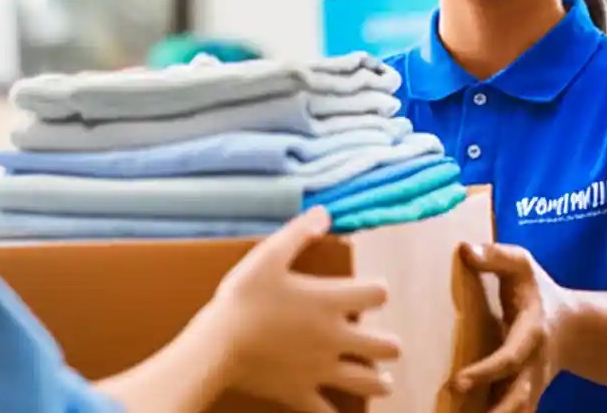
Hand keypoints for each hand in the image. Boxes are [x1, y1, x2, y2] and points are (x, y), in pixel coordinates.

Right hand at [204, 207, 401, 411]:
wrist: (217, 346)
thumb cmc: (242, 297)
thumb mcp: (268, 256)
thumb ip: (298, 233)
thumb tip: (324, 213)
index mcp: (330, 302)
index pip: (378, 294)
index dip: (378, 290)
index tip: (370, 291)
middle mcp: (335, 338)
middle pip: (387, 346)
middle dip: (388, 343)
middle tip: (382, 341)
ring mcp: (321, 369)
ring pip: (369, 383)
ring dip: (378, 380)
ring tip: (380, 379)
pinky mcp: (301, 393)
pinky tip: (339, 410)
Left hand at [452, 243, 571, 412]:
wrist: (576, 328)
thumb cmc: (539, 291)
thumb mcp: (522, 265)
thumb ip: (495, 256)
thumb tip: (464, 249)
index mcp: (531, 333)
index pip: (509, 357)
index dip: (485, 371)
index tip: (458, 382)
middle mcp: (534, 365)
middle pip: (518, 399)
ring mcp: (532, 384)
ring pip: (519, 412)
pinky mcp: (525, 395)